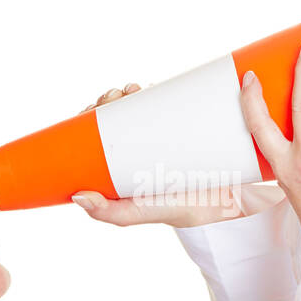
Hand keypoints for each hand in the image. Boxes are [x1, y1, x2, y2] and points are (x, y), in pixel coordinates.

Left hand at [71, 83, 243, 227]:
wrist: (221, 202)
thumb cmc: (174, 209)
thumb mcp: (136, 212)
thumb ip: (109, 212)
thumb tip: (78, 196)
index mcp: (120, 167)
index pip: (97, 136)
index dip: (90, 118)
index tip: (93, 108)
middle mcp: (137, 151)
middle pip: (114, 118)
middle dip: (109, 101)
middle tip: (116, 96)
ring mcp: (159, 139)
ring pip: (136, 109)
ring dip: (127, 93)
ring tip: (131, 90)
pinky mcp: (182, 131)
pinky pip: (164, 106)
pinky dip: (153, 93)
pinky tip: (147, 88)